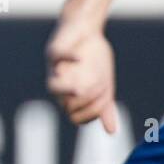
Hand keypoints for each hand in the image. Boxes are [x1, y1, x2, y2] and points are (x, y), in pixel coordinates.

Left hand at [46, 16, 116, 131]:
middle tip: (102, 88)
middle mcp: (58, 86)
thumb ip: (105, 107)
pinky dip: (67, 58)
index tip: (106, 101)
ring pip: (52, 86)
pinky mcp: (54, 50)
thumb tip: (111, 132)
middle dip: (86, 100)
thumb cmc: (93, 60)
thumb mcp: (102, 86)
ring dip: (66, 89)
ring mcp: (54, 68)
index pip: (75, 117)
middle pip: (65, 104)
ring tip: (80, 89)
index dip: (91, 113)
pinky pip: (56, 57)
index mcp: (68, 98)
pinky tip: (79, 59)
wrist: (85, 32)